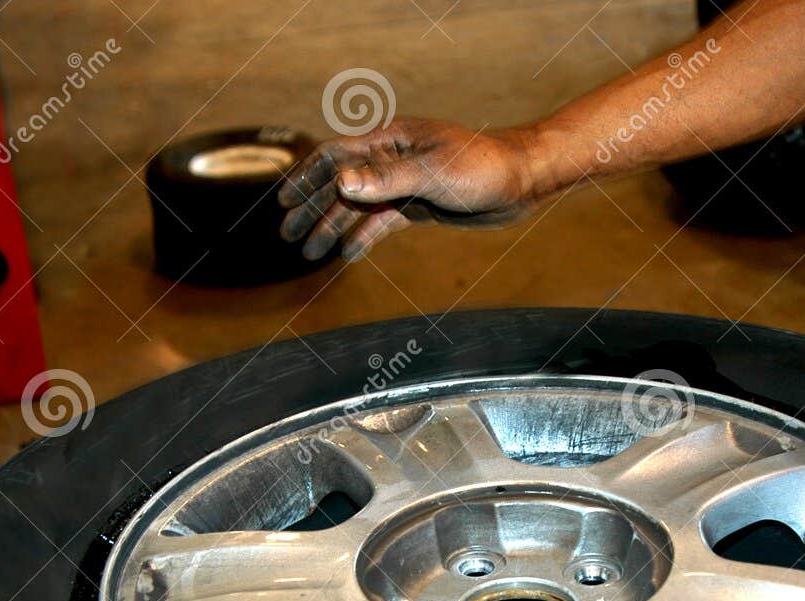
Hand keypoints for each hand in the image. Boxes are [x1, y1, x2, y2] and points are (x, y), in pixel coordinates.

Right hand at [278, 119, 539, 260]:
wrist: (520, 181)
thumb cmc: (480, 167)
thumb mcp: (432, 173)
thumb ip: (386, 178)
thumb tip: (340, 182)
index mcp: (389, 140)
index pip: (335, 157)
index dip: (306, 179)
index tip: (283, 203)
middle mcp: (391, 159)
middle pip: (340, 184)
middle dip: (311, 209)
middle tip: (288, 236)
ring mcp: (404, 184)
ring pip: (358, 207)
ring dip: (332, 227)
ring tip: (310, 254)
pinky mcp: (418, 205)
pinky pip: (381, 222)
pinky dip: (363, 237)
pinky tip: (346, 255)